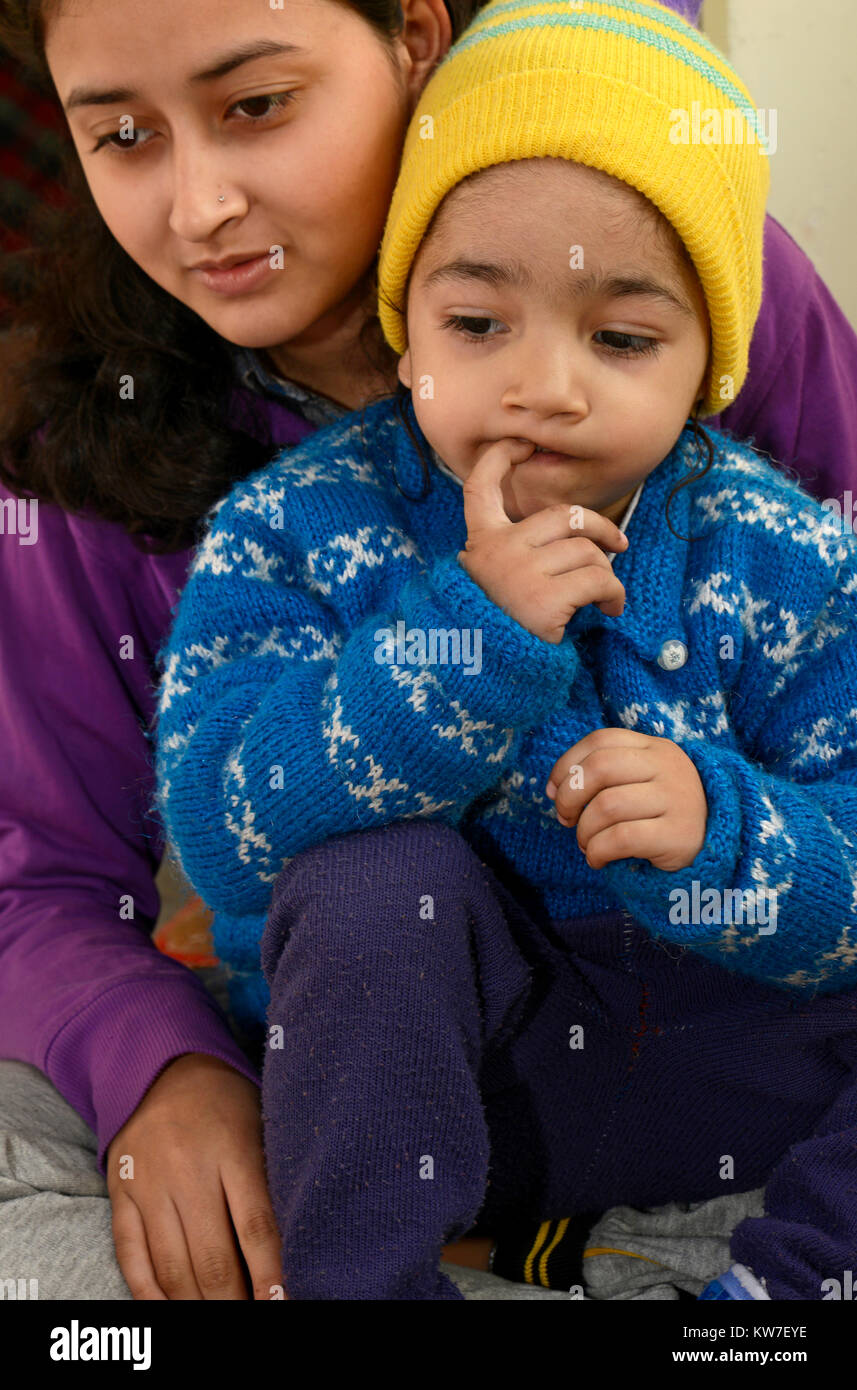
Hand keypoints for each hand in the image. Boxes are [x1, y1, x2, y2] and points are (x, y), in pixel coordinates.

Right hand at [107, 1053, 283, 1299]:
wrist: (160, 1065)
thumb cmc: (225, 1099)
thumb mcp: (259, 1122)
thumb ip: (269, 1177)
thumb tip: (290, 1243)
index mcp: (232, 1148)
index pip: (256, 1227)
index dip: (270, 1274)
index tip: (280, 1302)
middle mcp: (187, 1169)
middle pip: (213, 1258)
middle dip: (234, 1302)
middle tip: (250, 1315)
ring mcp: (149, 1184)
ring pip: (172, 1267)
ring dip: (197, 1303)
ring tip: (218, 1315)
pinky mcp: (121, 1193)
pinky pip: (131, 1256)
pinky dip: (150, 1292)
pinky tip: (171, 1308)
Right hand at [456, 437, 628, 643]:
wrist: (493, 674)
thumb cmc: (503, 626)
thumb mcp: (499, 581)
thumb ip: (523, 550)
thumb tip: (583, 533)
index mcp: (481, 544)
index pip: (480, 488)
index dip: (499, 459)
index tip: (521, 445)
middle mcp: (496, 551)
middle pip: (566, 517)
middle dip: (602, 529)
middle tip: (618, 547)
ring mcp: (519, 574)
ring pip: (588, 552)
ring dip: (606, 576)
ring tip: (604, 599)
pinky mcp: (544, 601)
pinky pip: (599, 580)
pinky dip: (613, 595)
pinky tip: (609, 610)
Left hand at [546, 728, 707, 871]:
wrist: (714, 846)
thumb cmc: (660, 814)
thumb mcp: (638, 783)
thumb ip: (601, 777)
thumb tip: (554, 789)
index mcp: (654, 748)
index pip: (600, 741)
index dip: (567, 764)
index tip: (554, 791)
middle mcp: (668, 767)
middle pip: (600, 767)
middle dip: (569, 796)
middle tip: (565, 819)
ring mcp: (677, 799)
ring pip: (607, 806)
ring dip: (584, 831)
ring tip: (586, 844)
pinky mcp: (679, 835)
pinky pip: (622, 838)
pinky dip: (598, 851)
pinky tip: (599, 859)